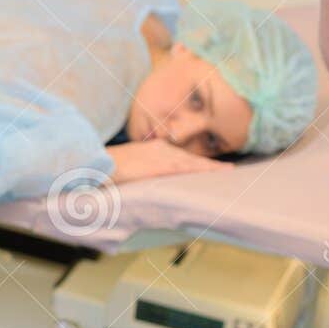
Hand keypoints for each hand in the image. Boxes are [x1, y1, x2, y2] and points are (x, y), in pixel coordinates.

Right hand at [109, 140, 234, 184]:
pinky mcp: (161, 165)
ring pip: (192, 162)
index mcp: (153, 148)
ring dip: (211, 168)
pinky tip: (215, 172)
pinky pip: (187, 167)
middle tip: (229, 170)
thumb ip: (141, 171)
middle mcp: (161, 148)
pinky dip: (202, 169)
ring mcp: (162, 156)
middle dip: (209, 165)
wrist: (99, 164)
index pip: (180, 156)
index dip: (197, 162)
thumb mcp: (128, 167)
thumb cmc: (108, 168)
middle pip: (190, 158)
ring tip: (228, 172)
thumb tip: (146, 180)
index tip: (211, 167)